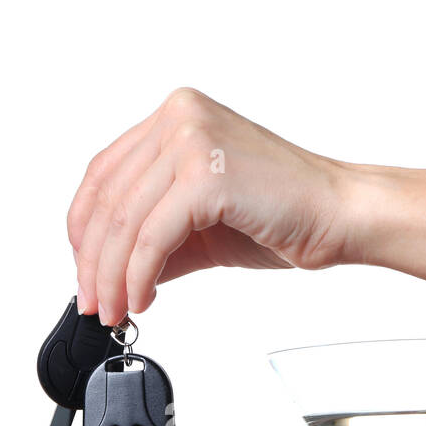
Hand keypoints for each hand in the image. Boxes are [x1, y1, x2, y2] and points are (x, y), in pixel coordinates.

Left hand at [68, 87, 349, 324]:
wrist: (341, 214)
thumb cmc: (284, 214)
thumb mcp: (200, 224)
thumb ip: (153, 238)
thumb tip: (109, 273)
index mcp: (175, 117)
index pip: (104, 174)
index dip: (84, 230)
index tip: (85, 271)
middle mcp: (179, 117)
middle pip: (107, 199)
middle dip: (93, 262)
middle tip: (94, 302)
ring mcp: (192, 139)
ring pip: (125, 221)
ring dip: (113, 276)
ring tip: (116, 308)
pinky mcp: (207, 175)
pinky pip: (153, 237)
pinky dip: (140, 276)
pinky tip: (143, 298)